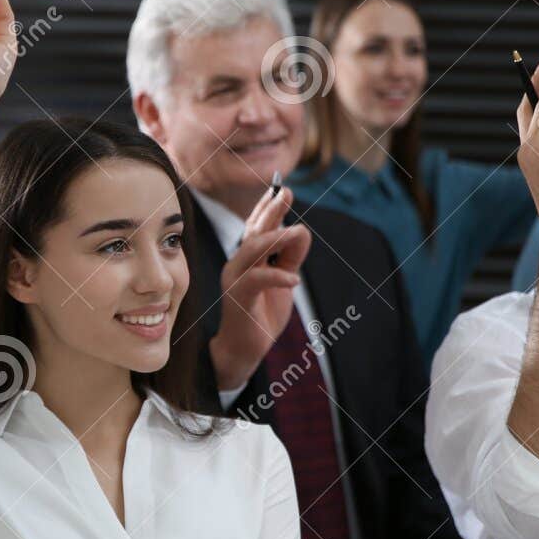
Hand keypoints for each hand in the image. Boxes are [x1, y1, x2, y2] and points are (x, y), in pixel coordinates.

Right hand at [208, 185, 310, 392]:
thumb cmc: (262, 313)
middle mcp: (238, 263)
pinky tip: (294, 279)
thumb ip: (291, 256)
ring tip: (298, 232)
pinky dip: (276, 276)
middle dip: (270, 211)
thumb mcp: (284, 279)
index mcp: (247, 258)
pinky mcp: (238, 297)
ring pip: (252, 250)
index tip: (281, 189)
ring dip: (276, 238)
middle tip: (285, 193)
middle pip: (254, 231)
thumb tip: (303, 230)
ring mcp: (234, 278)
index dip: (268, 207)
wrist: (244, 349)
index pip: (257, 227)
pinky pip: (256, 280)